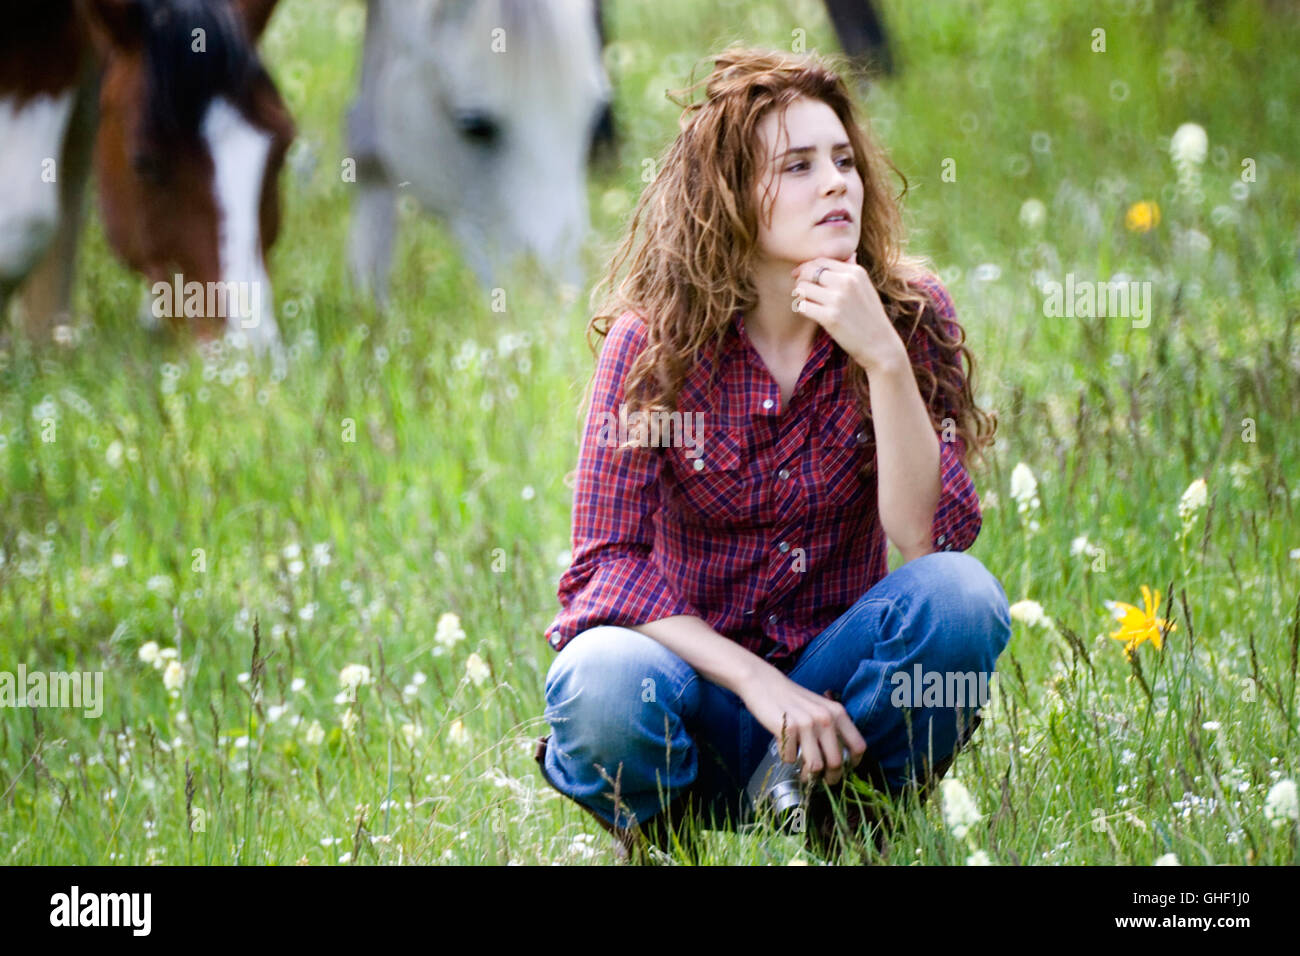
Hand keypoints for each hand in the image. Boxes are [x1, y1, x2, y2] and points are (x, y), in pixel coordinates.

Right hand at [737, 662, 866, 785]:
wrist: (764, 683)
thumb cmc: (792, 699)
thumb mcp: (820, 707)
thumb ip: (832, 727)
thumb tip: (839, 760)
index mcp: (838, 713)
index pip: (858, 746)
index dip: (853, 763)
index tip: (844, 769)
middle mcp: (826, 718)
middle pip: (836, 762)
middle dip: (830, 777)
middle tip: (822, 780)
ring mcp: (807, 724)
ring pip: (815, 766)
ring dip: (808, 775)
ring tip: (803, 773)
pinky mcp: (788, 729)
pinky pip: (791, 758)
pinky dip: (787, 758)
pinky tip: (784, 748)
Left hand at [790, 251, 907, 374]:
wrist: (880, 345)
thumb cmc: (871, 317)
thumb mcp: (867, 288)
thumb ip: (854, 271)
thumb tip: (849, 255)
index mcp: (856, 272)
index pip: (820, 261)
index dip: (806, 267)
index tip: (800, 276)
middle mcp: (847, 282)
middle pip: (808, 272)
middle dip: (801, 281)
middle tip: (803, 292)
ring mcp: (838, 299)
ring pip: (802, 288)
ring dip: (800, 296)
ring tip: (808, 303)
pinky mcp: (830, 317)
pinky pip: (802, 306)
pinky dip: (802, 309)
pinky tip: (810, 313)